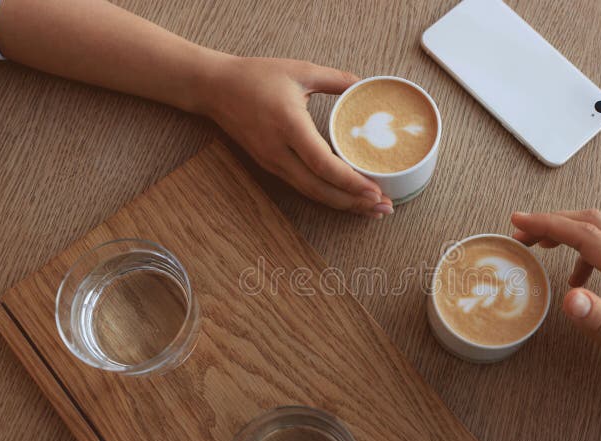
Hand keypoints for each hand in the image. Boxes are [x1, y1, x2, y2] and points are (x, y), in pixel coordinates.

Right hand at [203, 56, 392, 217]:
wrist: (214, 88)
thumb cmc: (255, 76)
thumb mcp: (299, 70)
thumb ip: (336, 79)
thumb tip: (366, 84)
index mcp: (288, 126)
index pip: (323, 165)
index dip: (351, 182)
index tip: (375, 191)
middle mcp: (279, 151)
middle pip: (320, 189)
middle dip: (354, 203)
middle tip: (385, 208)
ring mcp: (273, 163)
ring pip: (312, 193)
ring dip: (344, 204)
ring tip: (373, 209)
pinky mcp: (271, 166)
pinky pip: (304, 187)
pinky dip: (328, 196)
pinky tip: (348, 198)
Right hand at [510, 210, 600, 408]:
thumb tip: (569, 296)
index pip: (587, 236)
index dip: (549, 224)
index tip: (520, 221)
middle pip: (595, 221)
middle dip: (554, 220)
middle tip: (522, 231)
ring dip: (572, 227)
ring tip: (543, 245)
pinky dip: (589, 245)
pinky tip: (578, 277)